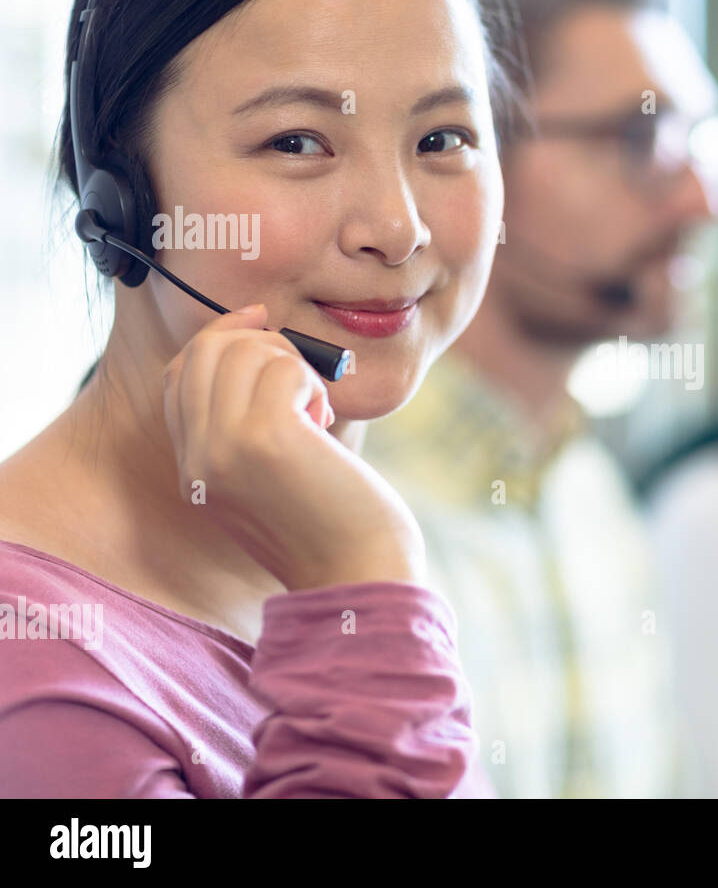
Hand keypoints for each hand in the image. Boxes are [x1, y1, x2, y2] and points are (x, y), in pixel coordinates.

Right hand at [161, 304, 423, 590]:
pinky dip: (313, 382)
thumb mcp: (274, 476)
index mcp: (194, 472)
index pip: (178, 375)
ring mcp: (224, 449)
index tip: (259, 320)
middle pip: (202, 352)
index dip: (218, 337)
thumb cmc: (337, 523)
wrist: (361, 575)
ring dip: (293, 365)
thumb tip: (262, 343)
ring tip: (318, 411)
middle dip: (259, 342)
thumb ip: (251, 426)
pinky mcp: (264, 440)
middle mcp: (197, 460)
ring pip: (242, 352)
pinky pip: (284, 369)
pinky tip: (326, 422)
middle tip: (304, 377)